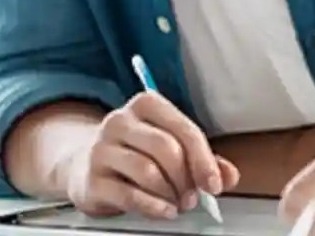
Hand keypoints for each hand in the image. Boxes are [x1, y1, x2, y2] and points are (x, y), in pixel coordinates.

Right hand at [65, 92, 239, 219]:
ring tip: (176, 203)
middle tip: (192, 197)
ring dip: (171, 194)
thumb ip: (203, 160)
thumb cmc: (137, 155)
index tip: (214, 184)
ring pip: (148, 171)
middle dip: (186, 179)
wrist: (86, 166)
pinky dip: (154, 207)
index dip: (204, 160)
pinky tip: (164, 210)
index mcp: (144, 106)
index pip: (183, 128)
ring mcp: (101, 148)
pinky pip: (129, 194)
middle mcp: (119, 121)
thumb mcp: (171, 149)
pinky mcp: (92, 178)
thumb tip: (228, 174)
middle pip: (166, 149)